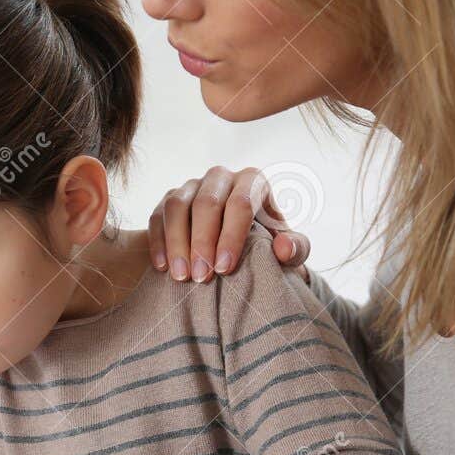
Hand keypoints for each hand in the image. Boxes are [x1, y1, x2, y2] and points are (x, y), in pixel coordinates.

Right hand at [147, 166, 310, 284]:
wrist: (242, 244)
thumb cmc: (268, 246)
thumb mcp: (288, 250)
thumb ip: (296, 249)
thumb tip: (283, 247)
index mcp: (253, 181)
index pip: (241, 203)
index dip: (231, 236)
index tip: (224, 269)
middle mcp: (221, 177)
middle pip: (207, 203)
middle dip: (203, 241)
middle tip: (202, 277)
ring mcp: (192, 185)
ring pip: (177, 206)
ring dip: (177, 242)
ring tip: (181, 276)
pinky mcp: (169, 198)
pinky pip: (158, 215)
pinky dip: (158, 241)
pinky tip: (163, 268)